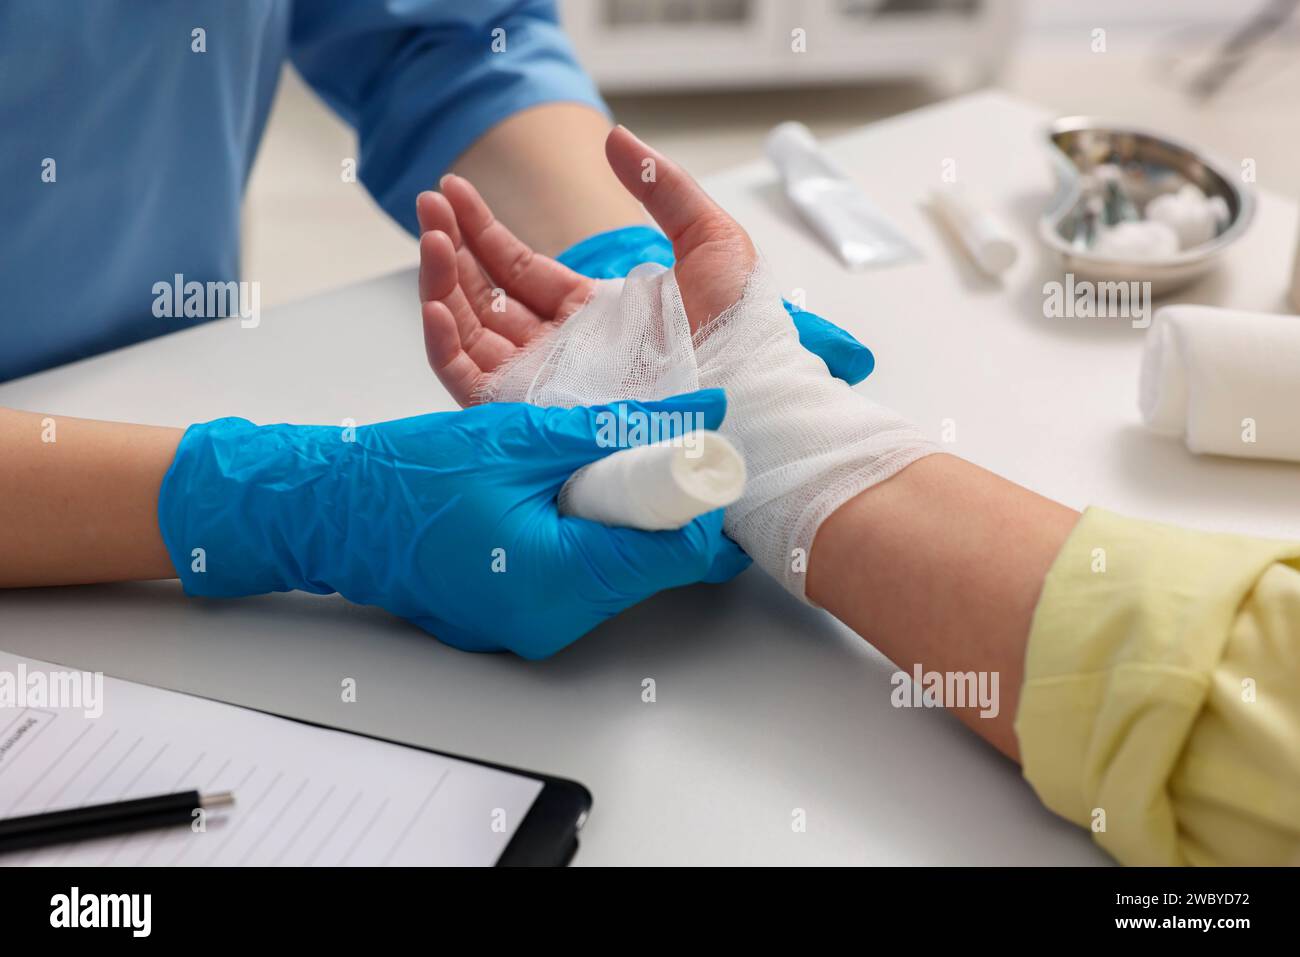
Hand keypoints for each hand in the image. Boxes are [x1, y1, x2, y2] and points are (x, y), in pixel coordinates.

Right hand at [157, 391, 748, 658]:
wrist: (334, 513)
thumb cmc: (407, 477)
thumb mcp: (519, 437)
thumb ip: (619, 426)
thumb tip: (699, 412)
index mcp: (558, 578)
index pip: (676, 552)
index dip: (699, 498)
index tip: (702, 454)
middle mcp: (553, 619)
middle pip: (652, 563)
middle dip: (660, 503)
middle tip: (646, 446)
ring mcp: (535, 626)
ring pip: (619, 571)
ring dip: (622, 516)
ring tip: (591, 465)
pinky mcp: (521, 618)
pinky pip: (581, 578)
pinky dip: (586, 535)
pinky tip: (560, 496)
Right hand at [418, 126, 872, 405]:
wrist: (746, 393)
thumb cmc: (740, 330)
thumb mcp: (710, 241)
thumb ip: (664, 188)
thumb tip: (616, 139)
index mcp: (591, 314)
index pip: (518, 270)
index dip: (482, 230)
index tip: (453, 191)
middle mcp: (559, 349)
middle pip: (485, 297)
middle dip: (452, 247)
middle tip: (428, 203)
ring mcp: (541, 383)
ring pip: (469, 333)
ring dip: (441, 283)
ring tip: (429, 236)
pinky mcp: (531, 414)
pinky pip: (469, 382)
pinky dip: (444, 346)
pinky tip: (434, 302)